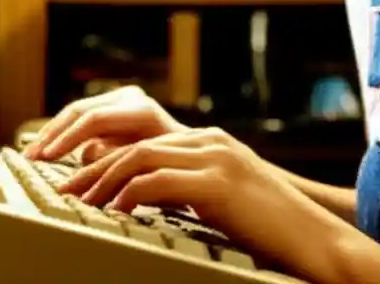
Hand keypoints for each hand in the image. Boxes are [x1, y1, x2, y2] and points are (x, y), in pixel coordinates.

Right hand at [23, 85, 186, 162]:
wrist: (192, 160)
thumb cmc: (175, 169)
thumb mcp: (147, 166)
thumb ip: (116, 158)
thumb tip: (86, 153)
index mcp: (142, 110)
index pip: (95, 118)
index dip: (68, 138)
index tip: (48, 157)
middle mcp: (131, 98)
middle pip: (80, 111)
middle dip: (53, 135)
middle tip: (31, 157)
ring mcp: (121, 100)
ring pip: (76, 112)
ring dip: (52, 134)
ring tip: (31, 154)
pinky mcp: (112, 107)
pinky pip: (80, 118)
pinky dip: (62, 133)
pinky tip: (45, 148)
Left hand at [59, 126, 335, 275]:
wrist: (315, 238)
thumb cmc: (270, 228)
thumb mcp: (221, 200)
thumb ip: (186, 190)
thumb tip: (141, 198)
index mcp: (208, 142)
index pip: (142, 141)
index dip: (106, 160)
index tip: (77, 182)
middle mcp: (209, 142)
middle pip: (132, 144)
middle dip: (93, 168)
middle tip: (64, 191)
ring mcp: (214, 158)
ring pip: (138, 158)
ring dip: (102, 181)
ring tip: (80, 202)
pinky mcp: (218, 182)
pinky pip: (159, 182)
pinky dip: (131, 195)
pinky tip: (116, 212)